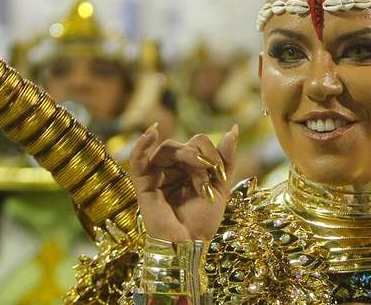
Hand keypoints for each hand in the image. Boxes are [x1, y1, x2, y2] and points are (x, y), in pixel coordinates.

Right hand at [128, 123, 237, 241]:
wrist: (190, 242)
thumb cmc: (204, 220)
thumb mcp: (221, 185)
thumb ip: (226, 158)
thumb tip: (233, 129)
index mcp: (189, 168)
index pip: (198, 143)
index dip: (212, 151)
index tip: (220, 172)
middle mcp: (172, 169)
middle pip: (184, 144)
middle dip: (201, 154)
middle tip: (209, 171)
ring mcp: (157, 174)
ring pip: (168, 148)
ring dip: (187, 154)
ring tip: (200, 169)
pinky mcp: (143, 183)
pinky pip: (137, 158)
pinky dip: (142, 143)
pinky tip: (152, 132)